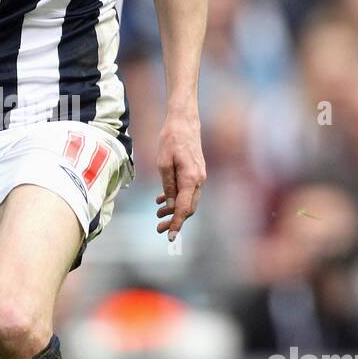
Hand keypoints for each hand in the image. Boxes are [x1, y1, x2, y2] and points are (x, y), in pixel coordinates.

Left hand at [155, 109, 205, 241]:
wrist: (184, 121)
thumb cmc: (171, 139)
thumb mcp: (163, 163)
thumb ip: (168, 187)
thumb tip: (172, 207)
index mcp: (191, 179)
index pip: (184, 208)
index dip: (177, 224)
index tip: (169, 237)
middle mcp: (199, 180)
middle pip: (189, 208)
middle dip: (174, 220)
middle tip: (158, 228)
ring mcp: (200, 176)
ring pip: (188, 200)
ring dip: (174, 210)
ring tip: (157, 214)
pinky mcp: (196, 172)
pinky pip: (187, 191)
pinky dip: (177, 198)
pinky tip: (162, 200)